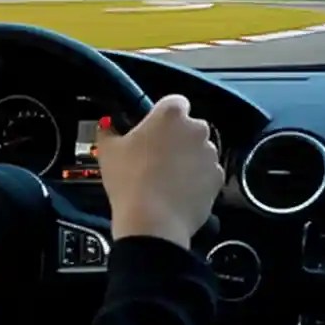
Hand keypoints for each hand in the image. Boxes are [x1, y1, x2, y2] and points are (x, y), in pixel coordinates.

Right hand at [95, 95, 223, 249]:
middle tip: (157, 157)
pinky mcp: (218, 178)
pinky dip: (198, 179)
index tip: (154, 130)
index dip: (164, 115)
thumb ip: (108, 131)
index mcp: (171, 114)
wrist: (152, 222)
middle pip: (189, 127)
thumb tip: (106, 125)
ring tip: (167, 178)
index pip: (174, 102)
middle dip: (177, 138)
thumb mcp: (108, 151)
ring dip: (188, 159)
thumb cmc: (129, 181)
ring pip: (200, 151)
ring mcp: (210, 154)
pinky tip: (179, 191)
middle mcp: (196, 129)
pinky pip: (207, 173)